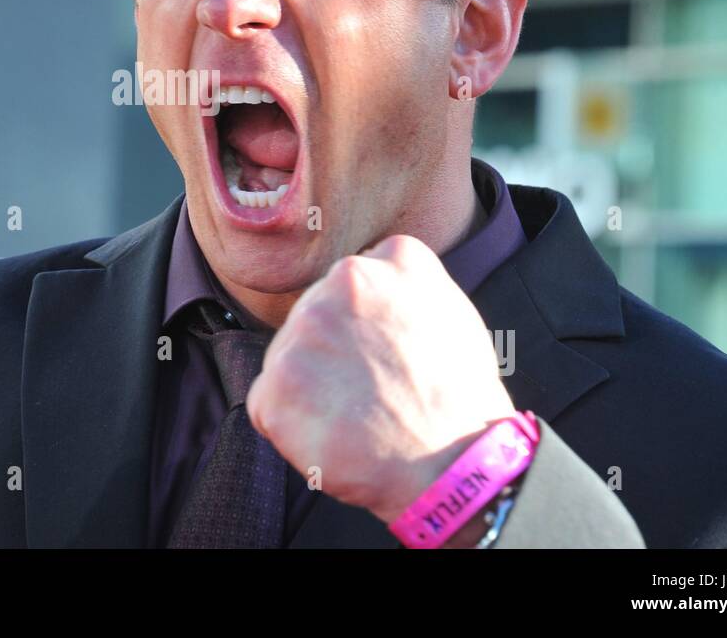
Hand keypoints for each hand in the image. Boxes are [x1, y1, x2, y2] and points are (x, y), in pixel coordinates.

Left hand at [246, 234, 513, 526]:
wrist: (454, 466)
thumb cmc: (459, 400)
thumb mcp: (450, 310)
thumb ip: (401, 285)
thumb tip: (373, 282)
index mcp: (388, 260)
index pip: (351, 285)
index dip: (362, 327)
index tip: (382, 354)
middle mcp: (343, 281)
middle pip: (314, 316)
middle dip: (331, 352)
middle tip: (370, 389)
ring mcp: (305, 330)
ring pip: (288, 356)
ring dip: (309, 385)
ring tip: (355, 414)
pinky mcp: (277, 383)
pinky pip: (267, 402)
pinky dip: (291, 424)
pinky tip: (331, 434)